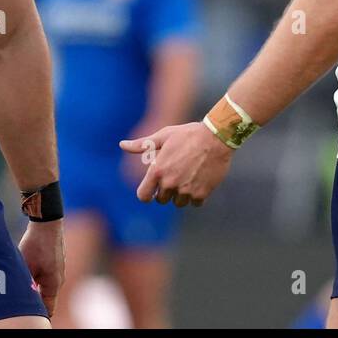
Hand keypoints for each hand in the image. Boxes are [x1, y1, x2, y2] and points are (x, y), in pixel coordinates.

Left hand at [18, 219, 63, 316]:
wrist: (47, 223)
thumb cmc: (36, 244)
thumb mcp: (26, 266)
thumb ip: (25, 284)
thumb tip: (20, 298)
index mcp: (54, 284)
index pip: (48, 309)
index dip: (38, 314)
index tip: (27, 314)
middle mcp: (59, 280)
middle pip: (46, 299)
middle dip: (34, 302)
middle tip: (20, 301)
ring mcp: (59, 272)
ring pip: (46, 288)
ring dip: (35, 290)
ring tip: (22, 286)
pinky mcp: (56, 264)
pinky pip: (47, 278)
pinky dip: (38, 280)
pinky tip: (28, 274)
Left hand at [118, 122, 232, 206]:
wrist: (216, 137)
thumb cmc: (187, 134)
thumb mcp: (163, 136)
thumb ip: (142, 144)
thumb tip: (122, 145)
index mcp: (157, 170)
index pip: (144, 196)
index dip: (147, 194)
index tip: (153, 189)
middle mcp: (170, 183)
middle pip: (162, 200)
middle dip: (166, 191)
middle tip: (176, 175)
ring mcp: (186, 190)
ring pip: (179, 203)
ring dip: (181, 194)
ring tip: (188, 176)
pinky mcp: (201, 193)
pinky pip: (194, 203)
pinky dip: (196, 195)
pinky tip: (199, 180)